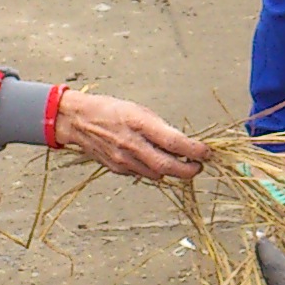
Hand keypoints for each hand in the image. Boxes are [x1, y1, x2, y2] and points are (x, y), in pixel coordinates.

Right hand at [56, 89, 208, 180]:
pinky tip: (155, 161)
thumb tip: (183, 143)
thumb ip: (160, 128)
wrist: (77, 121)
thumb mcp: (139, 111)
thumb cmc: (111, 110)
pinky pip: (143, 174)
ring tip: (180, 163)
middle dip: (188, 170)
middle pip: (167, 166)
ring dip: (172, 171)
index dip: (194, 150)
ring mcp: (123, 159)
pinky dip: (153, 170)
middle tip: (198, 166)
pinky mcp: (117, 168)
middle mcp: (131, 144)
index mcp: (139, 123)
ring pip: (157, 174)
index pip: (174, 141)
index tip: (206, 152)